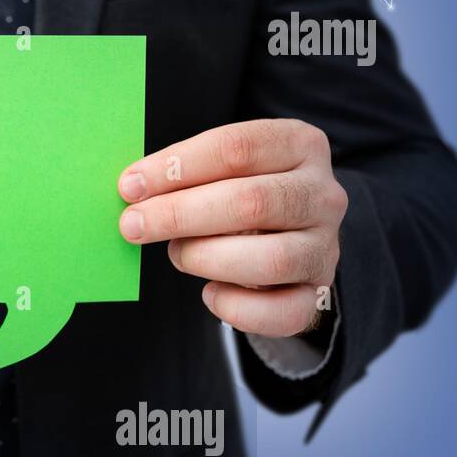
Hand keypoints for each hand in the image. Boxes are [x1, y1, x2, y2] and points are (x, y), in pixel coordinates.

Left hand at [117, 119, 347, 337]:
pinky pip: (282, 311)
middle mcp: (322, 194)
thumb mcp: (222, 169)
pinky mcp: (317, 293)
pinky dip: (236, 308)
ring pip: (271, 259)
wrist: (289, 239)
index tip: (130, 186)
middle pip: (252, 202)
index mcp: (299, 145)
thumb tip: (133, 191)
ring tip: (178, 254)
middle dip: (179, 215)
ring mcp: (325, 246)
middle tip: (134, 225)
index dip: (178, 167)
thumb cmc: (241, 195)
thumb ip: (186, 175)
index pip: (237, 148)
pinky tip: (210, 293)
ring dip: (206, 259)